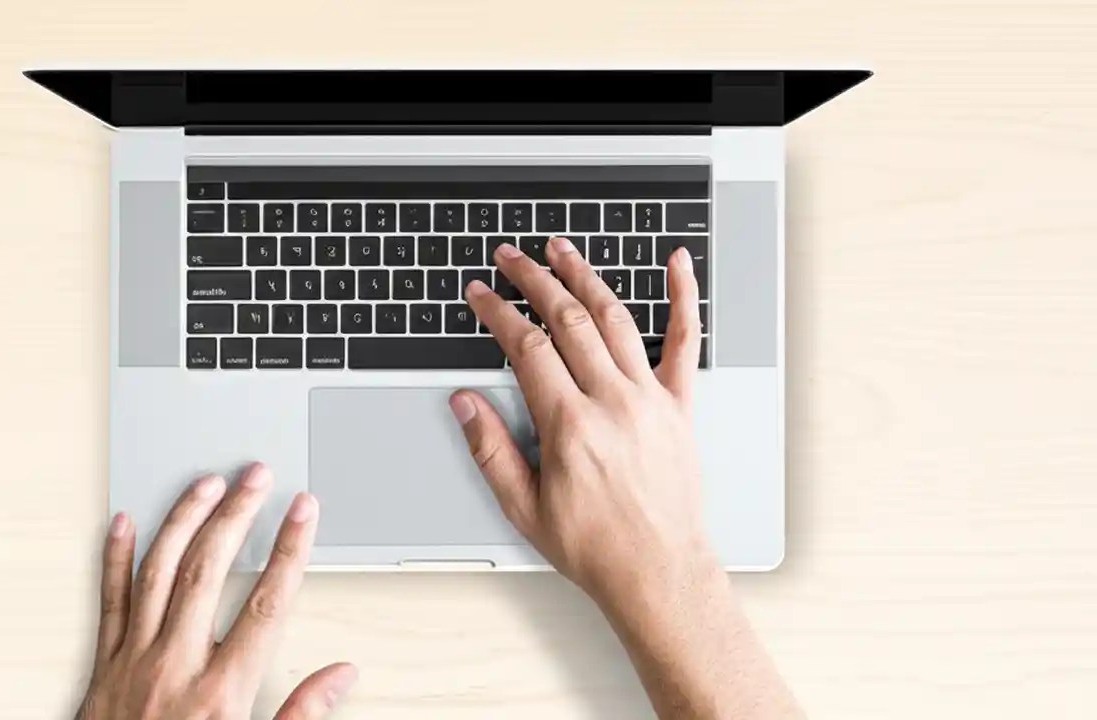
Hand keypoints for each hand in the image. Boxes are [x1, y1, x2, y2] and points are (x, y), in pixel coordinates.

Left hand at [77, 466, 355, 719]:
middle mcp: (174, 668)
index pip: (267, 603)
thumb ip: (301, 717)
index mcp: (220, 695)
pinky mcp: (100, 668)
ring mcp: (132, 663)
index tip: (304, 512)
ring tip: (205, 484)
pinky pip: (108, 601)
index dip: (290, 549)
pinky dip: (114, 558)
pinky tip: (124, 523)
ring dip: (184, 520)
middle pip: (211, 571)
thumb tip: (339, 676)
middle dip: (238, 514)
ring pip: (158, 572)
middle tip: (256, 477)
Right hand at [450, 238, 708, 601]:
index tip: (479, 294)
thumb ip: (491, 448)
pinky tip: (678, 263)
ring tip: (561, 251)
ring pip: (615, 318)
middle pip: (567, 319)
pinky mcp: (679, 405)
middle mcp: (612, 402)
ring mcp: (650, 399)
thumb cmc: (595, 547)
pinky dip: (682, 297)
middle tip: (510, 258)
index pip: (525, 347)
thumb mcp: (524, 507)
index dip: (496, 312)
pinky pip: (685, 341)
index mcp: (570, 426)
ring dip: (585, 277)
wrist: (658, 572)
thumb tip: (465, 403)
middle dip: (533, 280)